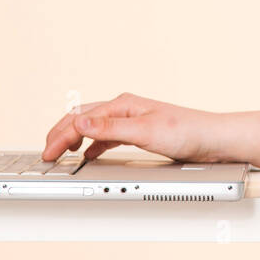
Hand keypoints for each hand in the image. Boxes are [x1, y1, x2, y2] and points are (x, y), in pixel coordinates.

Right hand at [41, 92, 217, 163]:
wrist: (212, 139)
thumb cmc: (187, 131)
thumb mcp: (145, 132)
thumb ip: (110, 128)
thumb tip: (80, 122)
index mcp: (123, 104)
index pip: (80, 119)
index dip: (60, 137)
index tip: (48, 154)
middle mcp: (125, 109)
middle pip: (82, 118)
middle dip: (60, 134)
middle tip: (46, 154)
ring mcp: (131, 120)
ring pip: (92, 127)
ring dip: (73, 139)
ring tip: (60, 154)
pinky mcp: (139, 133)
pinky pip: (106, 137)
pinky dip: (91, 146)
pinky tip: (89, 155)